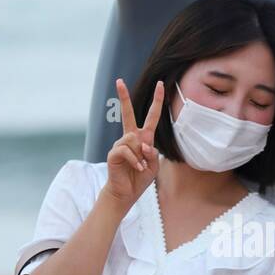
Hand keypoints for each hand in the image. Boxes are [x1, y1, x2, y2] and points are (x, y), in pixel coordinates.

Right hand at [105, 77, 163, 207]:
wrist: (126, 193)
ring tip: (140, 167)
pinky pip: (127, 151)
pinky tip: (136, 168)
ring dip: (141, 155)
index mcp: (143, 138)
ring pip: (133, 139)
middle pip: (128, 114)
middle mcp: (130, 138)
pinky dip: (136, 161)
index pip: (151, 116)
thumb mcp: (154, 165)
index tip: (160, 85)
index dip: (157, 101)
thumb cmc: (140, 178)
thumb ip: (153, 153)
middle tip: (119, 81)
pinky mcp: (114, 153)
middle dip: (123, 97)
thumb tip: (142, 144)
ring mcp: (120, 144)